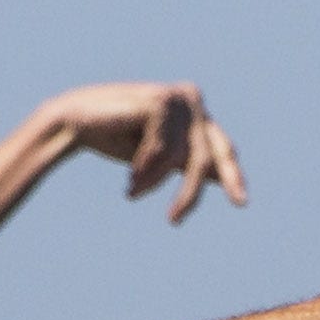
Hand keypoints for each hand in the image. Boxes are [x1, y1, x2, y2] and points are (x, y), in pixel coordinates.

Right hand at [36, 82, 247, 221]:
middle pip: (202, 158)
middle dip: (188, 193)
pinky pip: (161, 151)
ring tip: (131, 190)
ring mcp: (177, 98)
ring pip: (178, 159)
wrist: (78, 122)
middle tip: (174, 221)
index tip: (241, 204)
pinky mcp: (160, 102)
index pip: (221, 148)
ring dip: (152, 181)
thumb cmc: (117, 137)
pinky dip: (144, 168)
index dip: (232, 176)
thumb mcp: (160, 156)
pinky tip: (128, 174)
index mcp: (195, 111)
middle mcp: (191, 99)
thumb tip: (217, 177)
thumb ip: (187, 161)